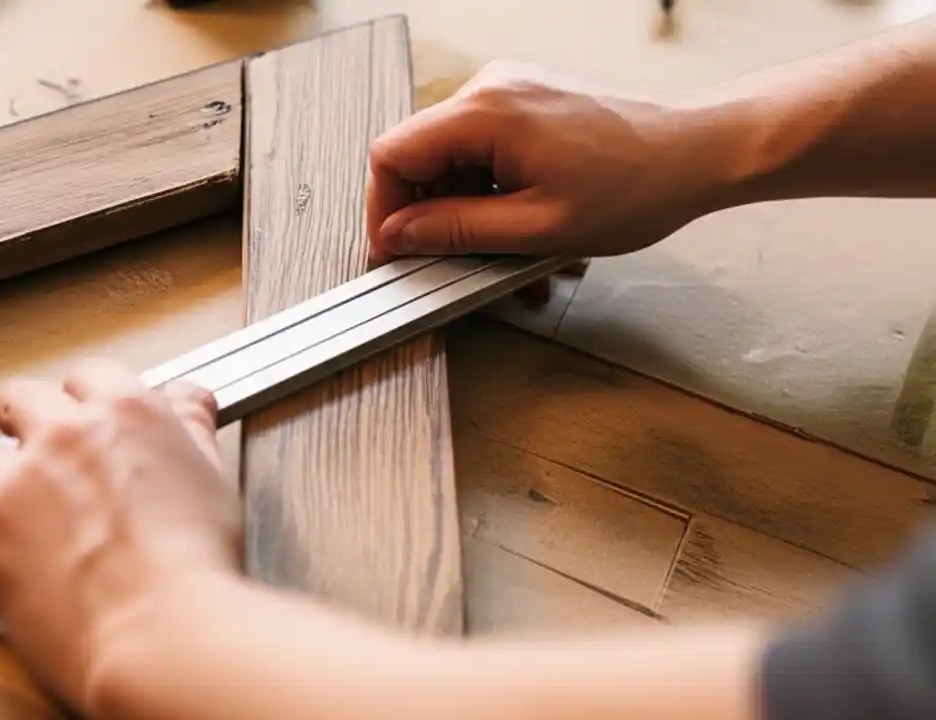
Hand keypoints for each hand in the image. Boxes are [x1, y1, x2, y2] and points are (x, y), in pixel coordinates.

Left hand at [0, 359, 240, 710]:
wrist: (157, 627)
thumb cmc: (192, 561)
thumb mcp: (209, 476)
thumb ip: (190, 429)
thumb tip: (190, 400)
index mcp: (124, 411)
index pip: (90, 376)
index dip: (79, 390)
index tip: (75, 402)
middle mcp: (64, 433)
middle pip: (20, 399)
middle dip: (12, 407)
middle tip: (5, 417)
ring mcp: (18, 480)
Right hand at [366, 60, 727, 263]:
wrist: (701, 151)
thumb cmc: (638, 185)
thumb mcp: (537, 227)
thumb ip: (456, 230)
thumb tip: (397, 235)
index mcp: (485, 111)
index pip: (392, 155)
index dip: (384, 210)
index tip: (394, 252)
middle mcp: (491, 88)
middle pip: (421, 158)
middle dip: (434, 218)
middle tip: (454, 266)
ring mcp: (511, 91)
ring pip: (456, 162)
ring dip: (471, 214)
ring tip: (509, 259)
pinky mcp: (529, 103)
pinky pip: (487, 153)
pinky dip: (495, 195)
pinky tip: (524, 230)